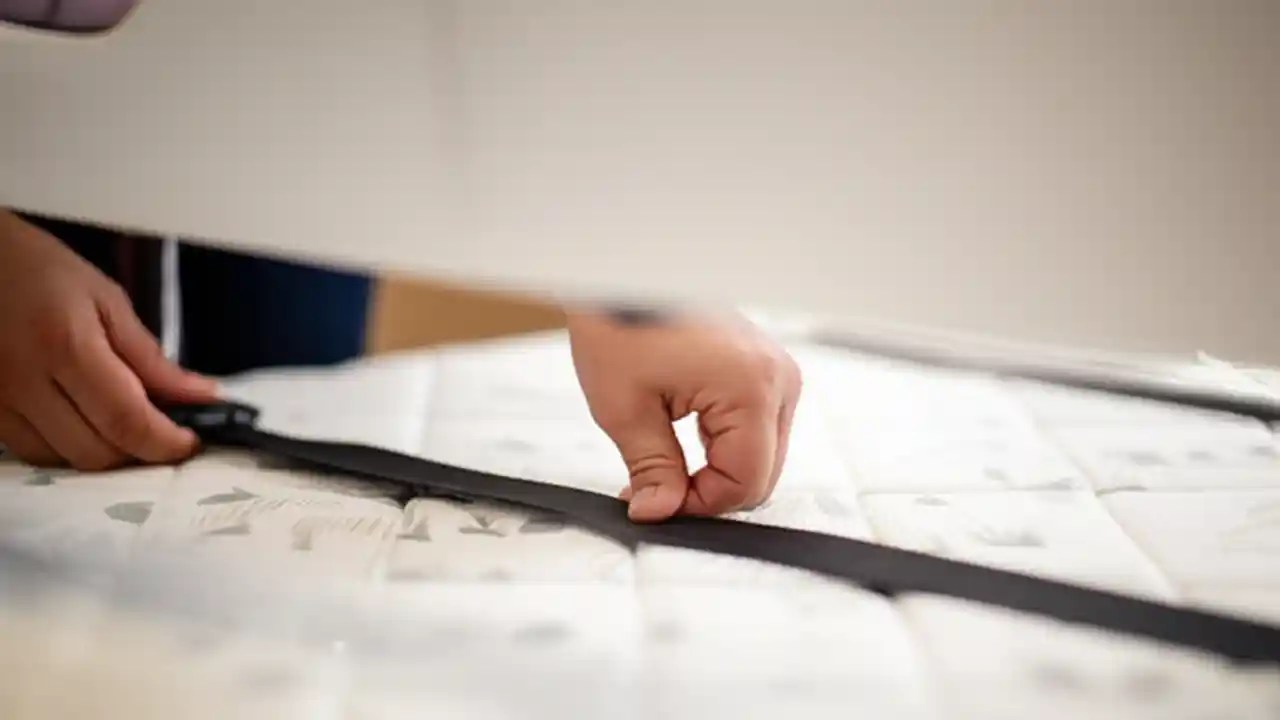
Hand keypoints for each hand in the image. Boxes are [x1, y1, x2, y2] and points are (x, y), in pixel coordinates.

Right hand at [0, 211, 218, 469]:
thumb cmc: (40, 271)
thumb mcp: (107, 301)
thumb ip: (152, 359)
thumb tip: (202, 398)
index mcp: (66, 345)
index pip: (126, 420)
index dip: (166, 442)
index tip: (190, 441)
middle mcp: (24, 381)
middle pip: (95, 452)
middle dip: (139, 451)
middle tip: (163, 430)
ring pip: (62, 460)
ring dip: (103, 452)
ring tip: (122, 421)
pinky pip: (32, 452)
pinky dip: (67, 447)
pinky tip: (83, 420)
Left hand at [567, 310, 801, 521]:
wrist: (623, 275)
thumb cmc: (622, 322)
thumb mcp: (625, 409)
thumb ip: (652, 469)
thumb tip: (660, 511)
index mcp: (751, 387)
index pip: (745, 483)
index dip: (699, 505)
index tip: (657, 504)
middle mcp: (776, 379)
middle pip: (761, 475)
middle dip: (708, 491)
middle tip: (655, 490)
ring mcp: (775, 373)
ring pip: (760, 456)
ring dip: (715, 470)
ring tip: (663, 464)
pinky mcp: (762, 371)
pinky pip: (755, 429)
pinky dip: (722, 446)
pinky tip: (681, 441)